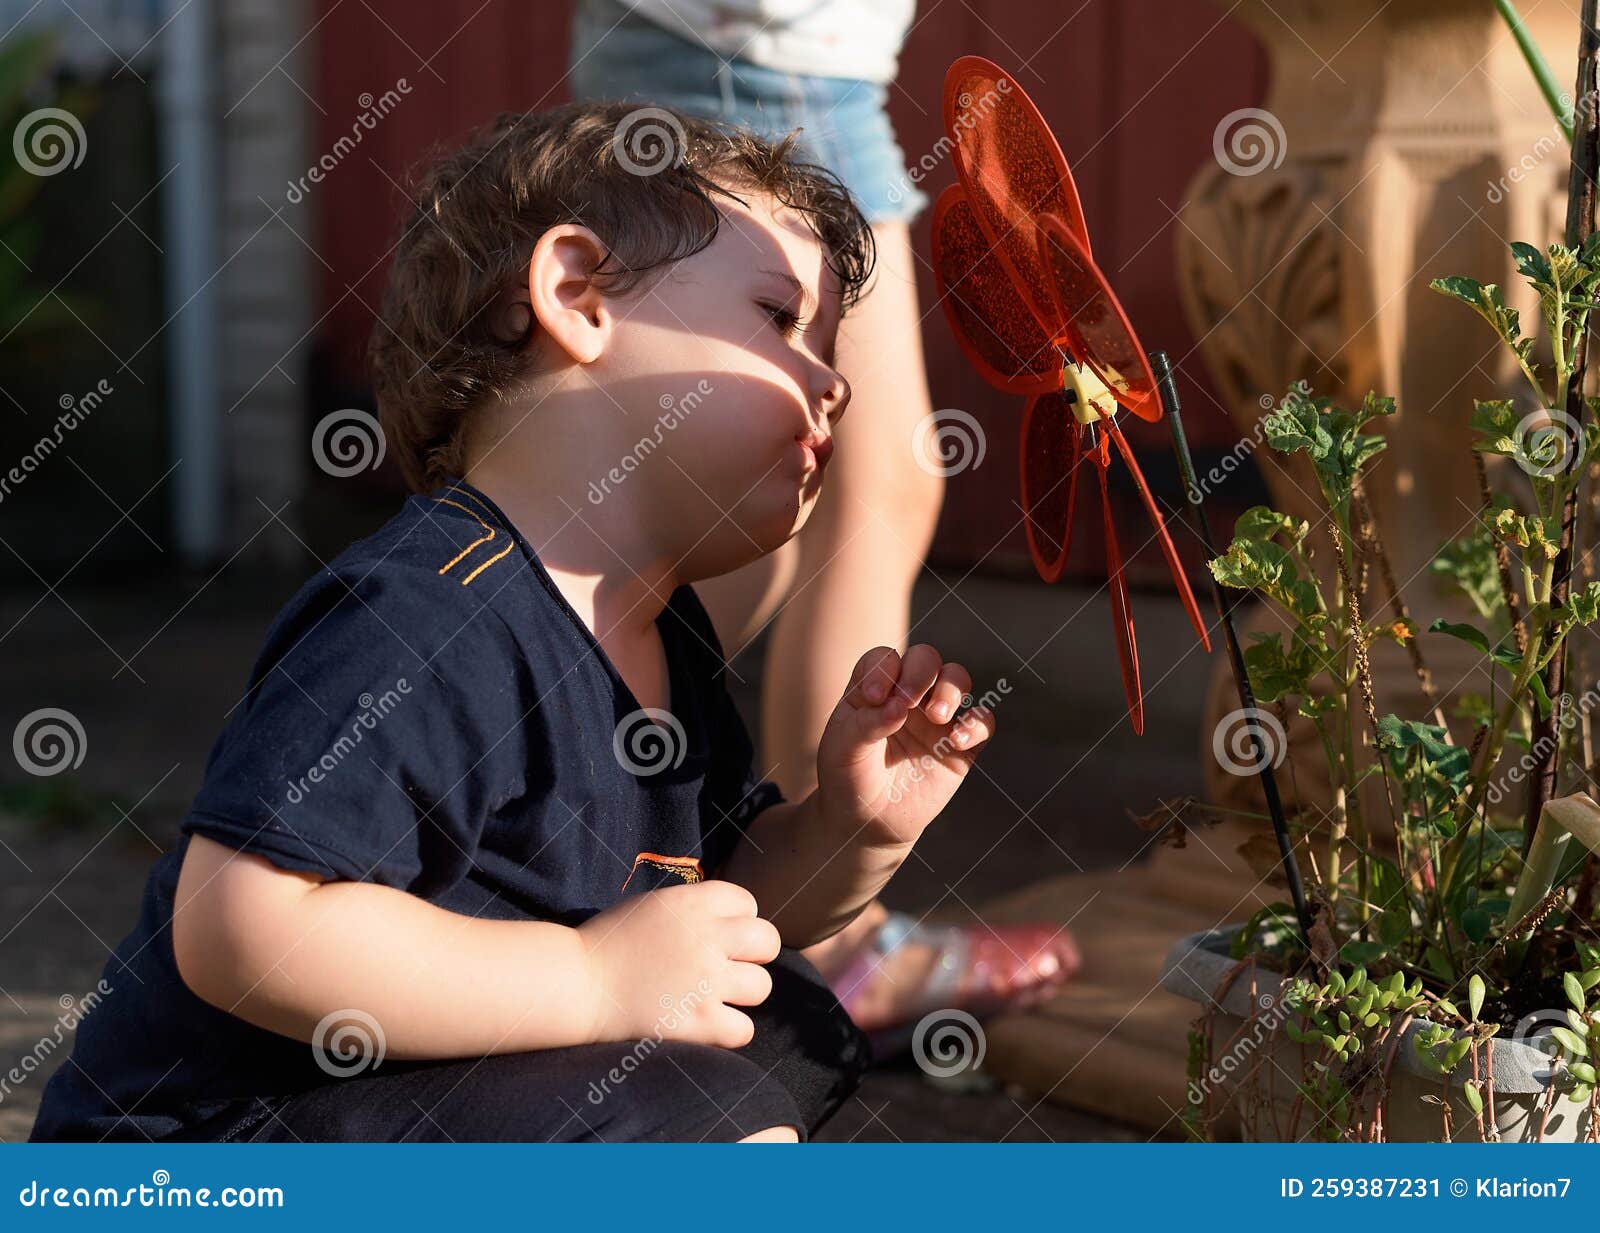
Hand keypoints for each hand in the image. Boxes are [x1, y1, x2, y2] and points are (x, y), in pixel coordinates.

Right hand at [576, 880, 779, 1047]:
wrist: (578, 983)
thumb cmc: (612, 944)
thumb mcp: (656, 906)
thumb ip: (697, 909)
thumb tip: (738, 919)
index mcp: (693, 903)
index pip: (748, 903)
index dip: (737, 921)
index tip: (718, 936)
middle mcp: (706, 938)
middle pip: (767, 941)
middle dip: (753, 955)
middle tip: (729, 967)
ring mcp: (705, 982)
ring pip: (762, 986)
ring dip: (743, 994)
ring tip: (716, 996)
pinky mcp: (697, 1022)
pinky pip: (744, 1030)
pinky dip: (730, 1031)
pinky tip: (709, 1024)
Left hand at [815, 644, 997, 845]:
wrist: (870, 823)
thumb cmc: (850, 780)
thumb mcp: (843, 752)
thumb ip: (866, 725)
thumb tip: (899, 707)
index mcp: (874, 690)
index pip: (884, 659)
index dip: (883, 669)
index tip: (875, 698)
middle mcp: (907, 696)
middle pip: (925, 659)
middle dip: (921, 671)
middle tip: (909, 701)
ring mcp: (936, 719)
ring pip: (957, 678)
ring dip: (951, 688)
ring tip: (937, 715)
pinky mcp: (961, 745)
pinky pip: (982, 721)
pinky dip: (977, 723)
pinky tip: (959, 741)